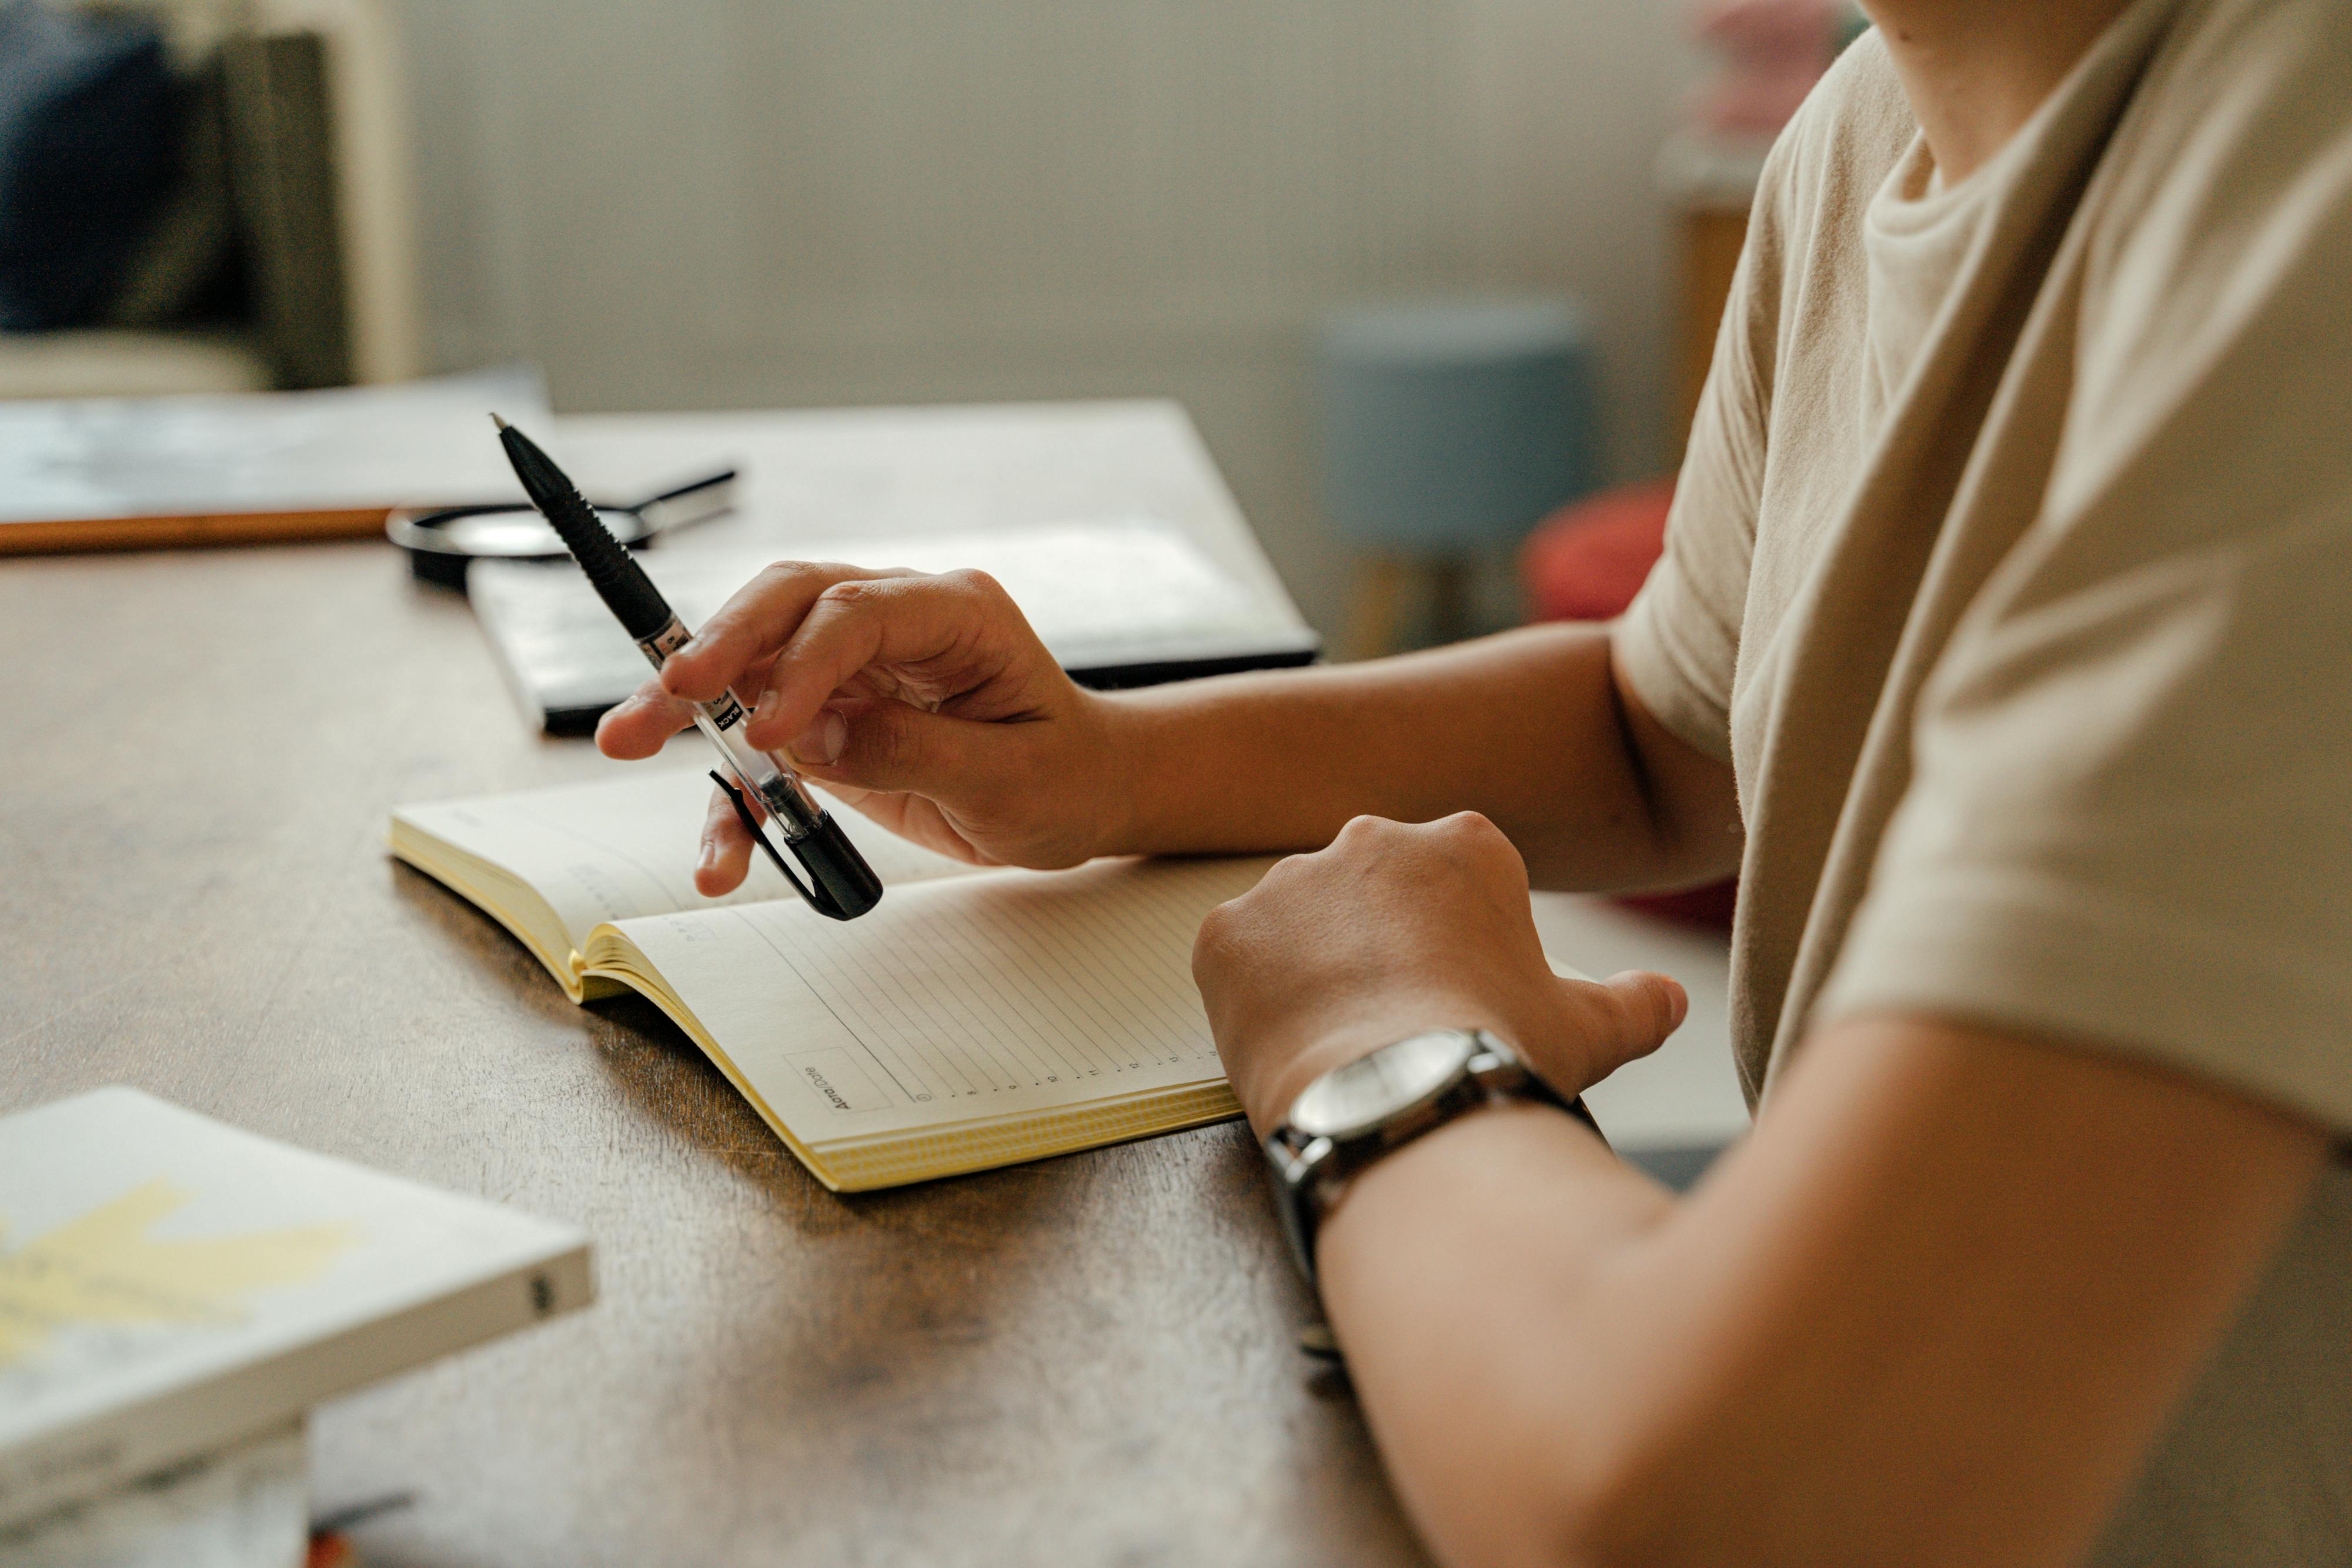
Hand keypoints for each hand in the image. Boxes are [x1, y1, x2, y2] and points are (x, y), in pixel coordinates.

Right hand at [596, 562, 1126, 891]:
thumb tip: (812, 737)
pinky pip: (762, 746)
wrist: (1079, 795)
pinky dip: (735, 797)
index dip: (802, 664)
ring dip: (690, 708)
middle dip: (714, 650)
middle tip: (660, 697)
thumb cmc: (1064, 775)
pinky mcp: (829, 717)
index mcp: (954, 613)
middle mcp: (893, 622)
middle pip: (784, 608)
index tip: (766, 730)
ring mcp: (854, 667)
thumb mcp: (1011, 778)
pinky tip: (722, 857)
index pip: (855, 612)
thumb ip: (915, 751)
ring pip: (752, 666)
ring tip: (624, 742)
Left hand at [1192, 812, 1686, 1133]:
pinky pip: (1237, 958)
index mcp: (1463, 845)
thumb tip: (1666, 1000)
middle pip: (1372, 890)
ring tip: (1347, 1042)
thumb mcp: (1593, 1030)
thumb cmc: (1500, 1057)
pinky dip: (1255, 998)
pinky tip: (1292, 1044)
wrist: (1404, 1105)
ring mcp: (1289, 883)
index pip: (1456, 878)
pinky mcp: (1226, 934)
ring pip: (1300, 922)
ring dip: (1316, 967)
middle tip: (1400, 1022)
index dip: (1458, 942)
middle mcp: (1369, 841)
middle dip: (1382, 946)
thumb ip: (1637, 1004)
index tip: (1459, 994)